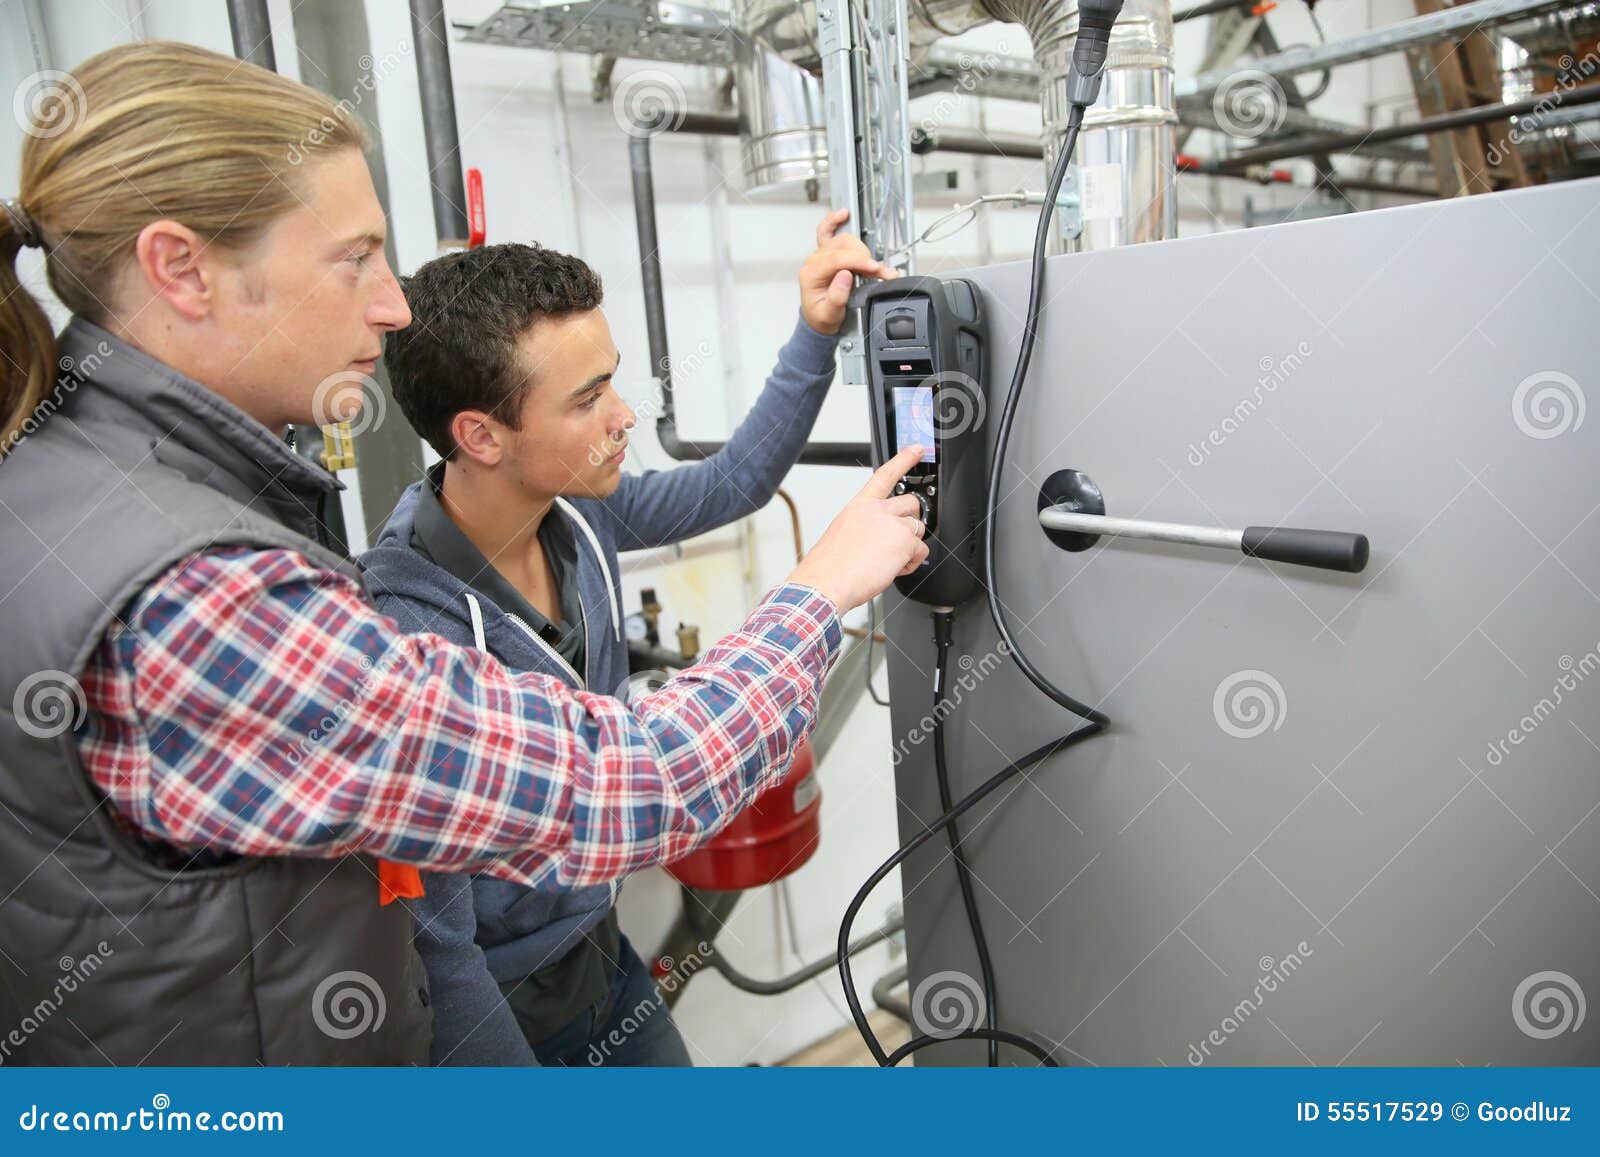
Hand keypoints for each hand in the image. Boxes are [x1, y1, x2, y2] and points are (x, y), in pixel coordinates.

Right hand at [787, 445, 930, 613]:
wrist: (826, 582)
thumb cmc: (829, 565)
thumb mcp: (842, 535)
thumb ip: (864, 528)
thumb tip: (877, 539)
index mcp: (859, 505)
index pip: (885, 475)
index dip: (904, 459)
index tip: (916, 449)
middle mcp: (877, 510)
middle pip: (911, 504)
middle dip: (909, 522)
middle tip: (897, 541)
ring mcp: (893, 524)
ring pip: (918, 529)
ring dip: (909, 547)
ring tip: (888, 561)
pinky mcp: (905, 541)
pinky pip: (921, 550)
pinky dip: (912, 563)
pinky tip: (894, 569)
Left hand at [798, 208, 900, 335]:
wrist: (819, 320)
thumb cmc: (823, 317)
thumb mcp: (829, 314)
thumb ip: (836, 296)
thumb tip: (845, 275)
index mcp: (811, 274)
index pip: (836, 259)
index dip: (858, 261)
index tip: (874, 268)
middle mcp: (815, 261)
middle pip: (842, 247)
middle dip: (864, 258)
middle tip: (879, 272)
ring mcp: (821, 255)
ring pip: (844, 240)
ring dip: (862, 250)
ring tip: (873, 266)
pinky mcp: (828, 253)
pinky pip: (827, 231)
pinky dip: (835, 221)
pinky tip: (843, 214)